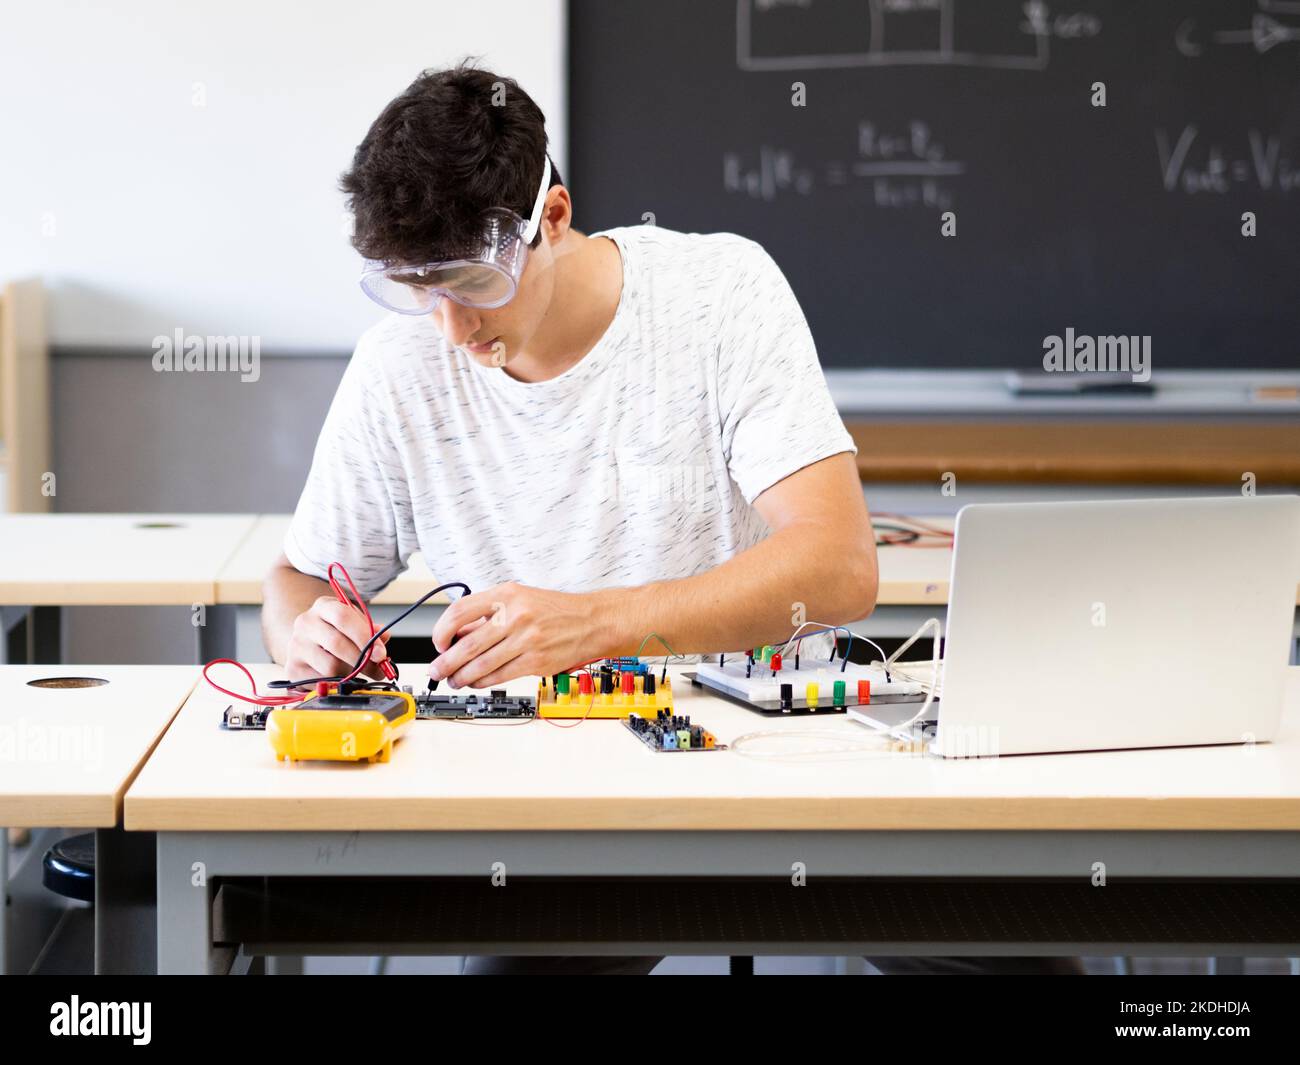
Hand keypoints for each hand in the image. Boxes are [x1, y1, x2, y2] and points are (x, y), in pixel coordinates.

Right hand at [283, 595, 390, 681]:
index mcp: (323, 607)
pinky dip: (336, 683)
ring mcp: (296, 646)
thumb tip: (384, 637)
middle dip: (363, 660)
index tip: (381, 654)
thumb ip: (370, 629)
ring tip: (357, 672)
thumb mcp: (354, 623)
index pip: (343, 617)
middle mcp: (306, 623)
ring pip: (330, 666)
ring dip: (351, 673)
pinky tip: (340, 677)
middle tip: (378, 670)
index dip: (364, 637)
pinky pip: (321, 681)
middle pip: (337, 644)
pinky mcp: (293, 668)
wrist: (307, 643)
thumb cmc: (335, 631)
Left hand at [429, 582, 613, 688]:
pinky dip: (482, 681)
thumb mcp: (520, 599)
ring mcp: (525, 639)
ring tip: (455, 680)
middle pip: (466, 644)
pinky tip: (476, 682)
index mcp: (506, 594)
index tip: (439, 643)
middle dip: (445, 662)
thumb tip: (457, 636)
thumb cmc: (556, 610)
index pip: (459, 612)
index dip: (442, 631)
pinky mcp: (535, 661)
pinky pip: (499, 675)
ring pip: (480, 664)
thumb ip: (488, 614)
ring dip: (461, 677)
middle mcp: (515, 615)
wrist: (592, 621)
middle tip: (437, 670)